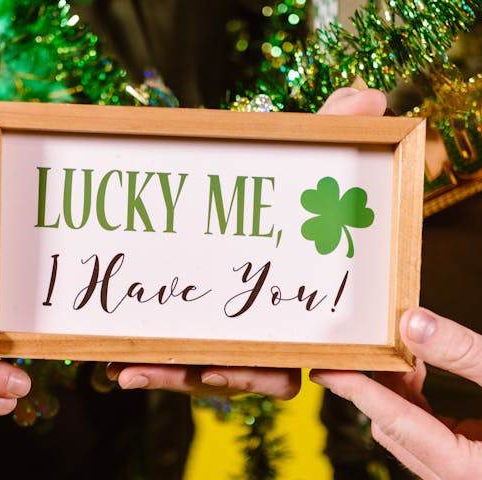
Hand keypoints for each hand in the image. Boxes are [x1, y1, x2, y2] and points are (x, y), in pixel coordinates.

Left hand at [96, 86, 391, 402]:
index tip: (264, 367)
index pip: (289, 367)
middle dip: (218, 380)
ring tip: (131, 367)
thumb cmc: (274, 189)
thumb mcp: (297, 162)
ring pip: (194, 374)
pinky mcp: (175, 335)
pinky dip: (140, 362)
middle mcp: (253, 340)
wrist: (227, 196)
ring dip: (167, 374)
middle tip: (202, 369)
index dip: (273, 373)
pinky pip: (160, 360)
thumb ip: (330, 133)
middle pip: (239, 380)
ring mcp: (212, 340)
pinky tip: (111, 360)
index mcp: (288, 320)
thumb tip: (370, 96)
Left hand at [311, 308, 481, 479]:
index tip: (323, 363)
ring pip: (408, 434)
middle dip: (374, 387)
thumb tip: (409, 324)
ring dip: (397, 393)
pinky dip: (419, 403)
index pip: (394, 423)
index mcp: (470, 475)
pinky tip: (420, 369)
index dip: (356, 388)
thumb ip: (464, 350)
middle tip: (361, 342)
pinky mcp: (476, 472)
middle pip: (393, 431)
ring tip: (394, 349)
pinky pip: (429, 435)